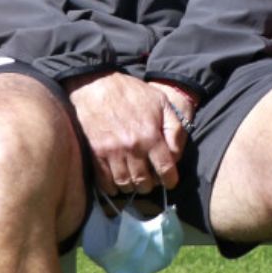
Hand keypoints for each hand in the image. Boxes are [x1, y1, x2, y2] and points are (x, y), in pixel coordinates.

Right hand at [67, 72, 186, 196]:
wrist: (94, 85)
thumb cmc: (130, 92)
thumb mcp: (161, 102)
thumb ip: (174, 128)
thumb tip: (176, 154)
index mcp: (150, 136)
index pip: (165, 169)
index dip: (170, 180)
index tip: (169, 182)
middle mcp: (132, 148)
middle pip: (144, 182)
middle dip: (150, 185)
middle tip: (150, 180)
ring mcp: (112, 153)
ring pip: (125, 184)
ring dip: (131, 187)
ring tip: (133, 181)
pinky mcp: (95, 154)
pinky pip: (105, 181)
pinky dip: (112, 187)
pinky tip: (117, 183)